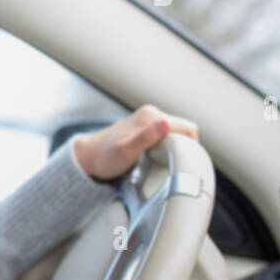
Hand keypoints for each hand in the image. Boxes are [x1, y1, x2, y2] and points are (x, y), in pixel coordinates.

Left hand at [73, 104, 200, 181]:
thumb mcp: (126, 151)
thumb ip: (145, 138)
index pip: (188, 128)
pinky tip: (159, 159)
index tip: (186, 162)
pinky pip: (165, 137)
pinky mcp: (144, 129)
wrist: (87, 158)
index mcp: (151, 116)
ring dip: (176, 148)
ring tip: (167, 163)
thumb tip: (165, 123)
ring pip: (175, 134)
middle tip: (177, 165)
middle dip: (185, 147)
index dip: (192, 146)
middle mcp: (151, 114)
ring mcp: (147, 121)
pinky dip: (168, 148)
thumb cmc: (104, 158)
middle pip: (183, 131)